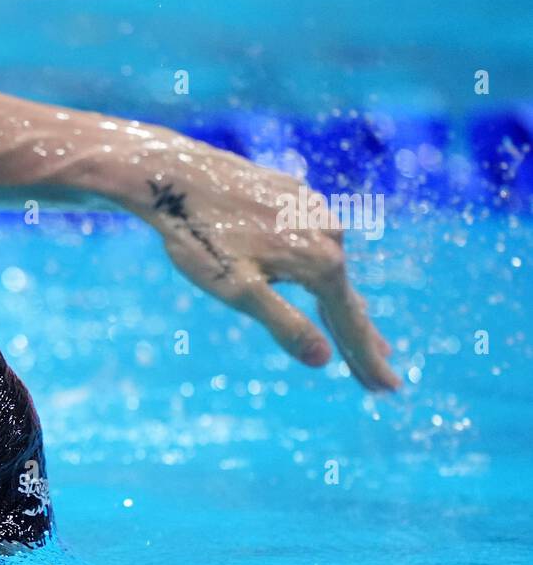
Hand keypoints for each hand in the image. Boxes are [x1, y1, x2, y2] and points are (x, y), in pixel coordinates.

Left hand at [126, 128, 398, 390]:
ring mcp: (315, 209)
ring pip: (332, 267)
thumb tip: (324, 360)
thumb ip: (284, 325)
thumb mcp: (239, 291)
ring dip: (344, 304)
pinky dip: (322, 268)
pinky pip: (316, 241)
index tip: (388, 388)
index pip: (350, 324)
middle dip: (363, 341)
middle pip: (347, 299)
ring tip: (362, 335)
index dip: (366, 360)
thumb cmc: (201, 237)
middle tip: (385, 377)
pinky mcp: (297, 194)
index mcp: (320, 263)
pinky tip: (325, 278)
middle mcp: (329, 233)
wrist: (177, 176)